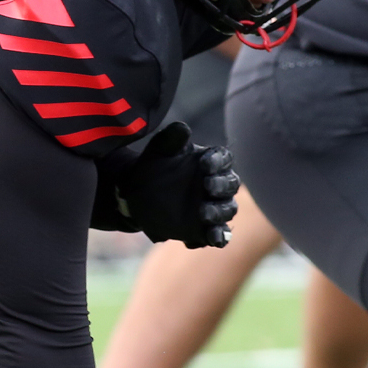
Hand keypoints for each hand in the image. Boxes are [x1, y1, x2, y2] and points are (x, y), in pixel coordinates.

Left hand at [101, 122, 238, 248]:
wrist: (136, 194)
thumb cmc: (153, 166)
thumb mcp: (158, 149)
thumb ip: (171, 138)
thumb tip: (184, 129)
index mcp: (210, 161)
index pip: (224, 159)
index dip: (217, 162)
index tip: (204, 164)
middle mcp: (217, 184)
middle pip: (231, 185)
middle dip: (222, 186)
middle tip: (208, 187)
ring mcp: (213, 207)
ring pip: (228, 210)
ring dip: (219, 212)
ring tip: (203, 214)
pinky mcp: (205, 228)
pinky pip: (219, 234)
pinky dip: (219, 237)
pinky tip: (212, 238)